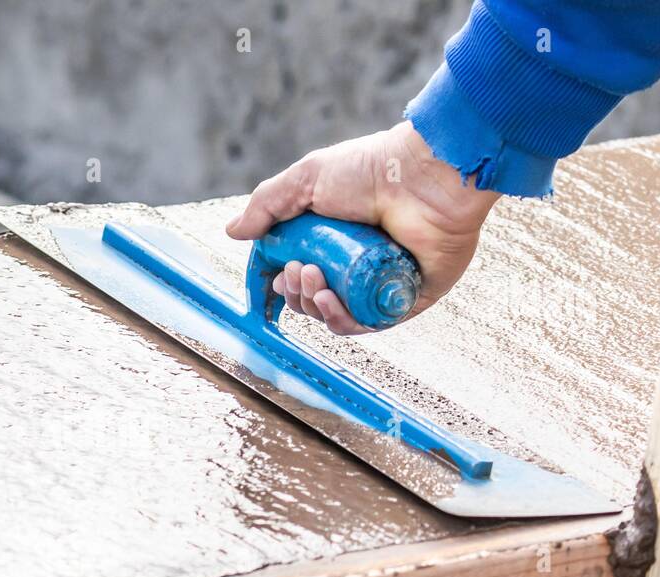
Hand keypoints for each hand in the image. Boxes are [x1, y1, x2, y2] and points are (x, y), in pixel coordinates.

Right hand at [225, 121, 500, 333]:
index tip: (262, 288)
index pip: (296, 271)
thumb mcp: (306, 179)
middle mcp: (356, 263)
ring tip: (312, 277)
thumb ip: (266, 205)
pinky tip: (329, 299)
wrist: (425, 175)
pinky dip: (340, 319)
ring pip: (334, 315)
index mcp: (333, 238)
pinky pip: (366, 324)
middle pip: (311, 298)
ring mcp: (380, 283)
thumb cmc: (371, 169)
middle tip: (296, 269)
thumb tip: (234, 232)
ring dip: (312, 304)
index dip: (275, 283)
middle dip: (293, 291)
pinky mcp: (405, 300)